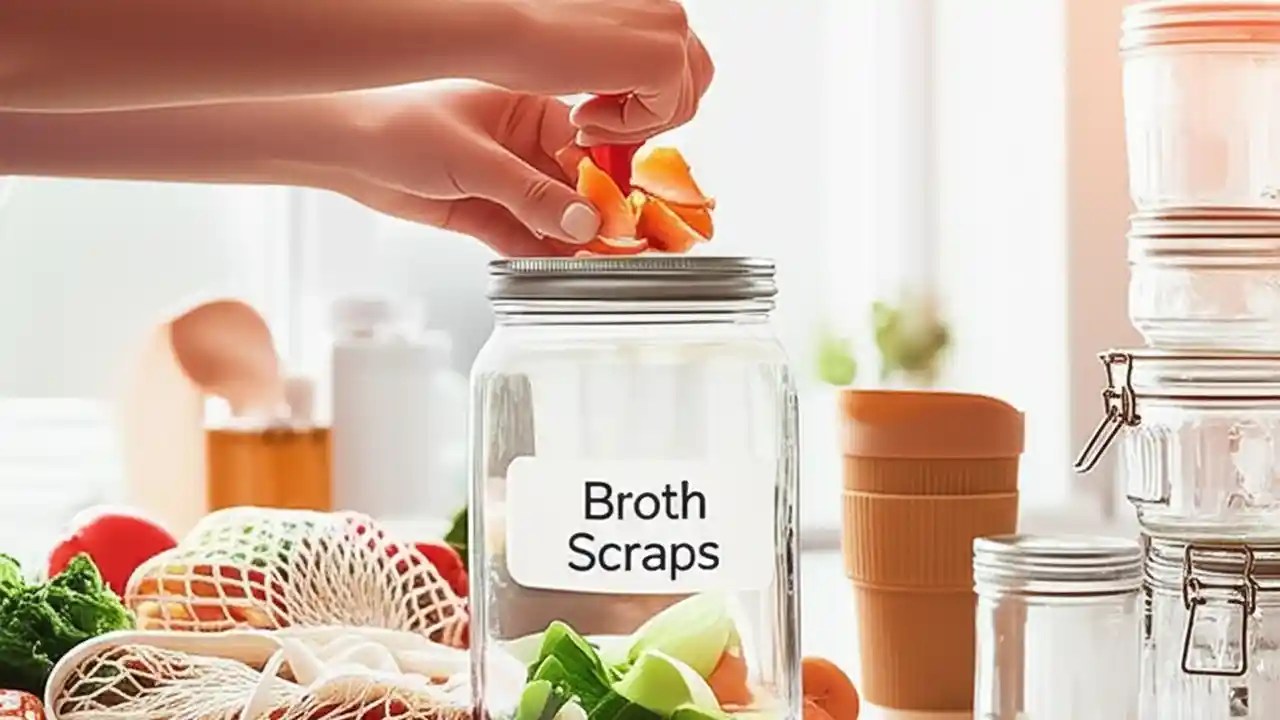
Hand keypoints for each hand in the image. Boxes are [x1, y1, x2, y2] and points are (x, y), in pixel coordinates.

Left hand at [322, 81, 598, 256]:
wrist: (342, 152)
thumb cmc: (396, 126)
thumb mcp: (474, 159)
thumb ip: (530, 194)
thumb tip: (582, 220)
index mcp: (527, 106)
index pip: (583, 145)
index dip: (604, 180)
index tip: (622, 212)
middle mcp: (521, 141)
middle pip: (572, 185)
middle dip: (590, 218)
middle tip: (614, 248)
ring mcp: (503, 177)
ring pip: (548, 215)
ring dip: (566, 241)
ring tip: (591, 266)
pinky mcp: (483, 211)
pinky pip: (521, 235)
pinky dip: (537, 254)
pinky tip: (556, 270)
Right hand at [487, 0, 713, 145]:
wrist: (501, 28)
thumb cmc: (526, 32)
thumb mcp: (592, 44)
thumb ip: (626, 57)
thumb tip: (647, 93)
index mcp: (654, 1)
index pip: (681, 61)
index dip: (646, 97)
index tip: (600, 109)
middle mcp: (670, 8)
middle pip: (691, 84)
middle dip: (647, 115)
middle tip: (596, 124)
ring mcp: (672, 30)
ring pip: (679, 104)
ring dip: (629, 124)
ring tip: (582, 119)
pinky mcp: (664, 59)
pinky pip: (662, 114)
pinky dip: (622, 127)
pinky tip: (580, 113)